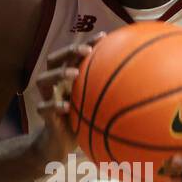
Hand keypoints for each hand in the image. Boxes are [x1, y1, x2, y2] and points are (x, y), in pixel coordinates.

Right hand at [31, 34, 103, 165]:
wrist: (61, 144)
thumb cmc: (82, 121)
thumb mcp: (96, 105)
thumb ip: (108, 92)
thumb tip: (139, 83)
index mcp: (67, 77)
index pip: (74, 54)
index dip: (86, 43)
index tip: (104, 37)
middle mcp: (55, 84)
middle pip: (54, 59)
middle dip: (69, 51)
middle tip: (86, 51)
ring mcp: (48, 97)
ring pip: (42, 80)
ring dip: (59, 74)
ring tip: (74, 73)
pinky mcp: (44, 115)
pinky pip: (44, 108)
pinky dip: (55, 105)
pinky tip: (67, 107)